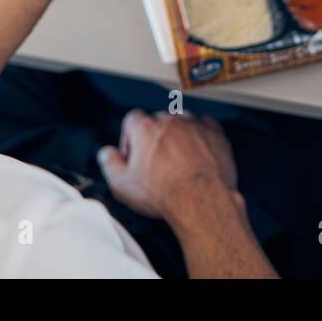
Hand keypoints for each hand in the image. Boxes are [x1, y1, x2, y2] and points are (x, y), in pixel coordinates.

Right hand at [97, 111, 240, 226]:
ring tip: (178, 159)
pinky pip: (206, 127)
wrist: (201, 199)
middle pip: (158, 121)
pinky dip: (201, 137)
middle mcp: (170, 121)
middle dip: (156, 138)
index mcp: (145, 129)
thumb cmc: (164, 193)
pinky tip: (198, 154)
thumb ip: (110, 164)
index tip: (134, 156)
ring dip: (179, 136)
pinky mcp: (215, 134)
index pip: (132, 120)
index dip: (130, 138)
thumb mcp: (122, 185)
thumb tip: (106, 154)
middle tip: (157, 162)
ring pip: (182, 122)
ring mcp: (194, 125)